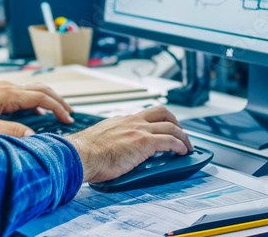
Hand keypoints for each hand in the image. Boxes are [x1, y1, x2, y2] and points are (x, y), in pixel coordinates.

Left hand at [0, 81, 73, 136]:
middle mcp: (5, 87)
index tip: (69, 119)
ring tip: (58, 111)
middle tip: (70, 114)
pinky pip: (23, 93)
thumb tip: (34, 136)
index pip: (41, 97)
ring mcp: (0, 88)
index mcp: (7, 94)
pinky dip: (36, 99)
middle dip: (58, 101)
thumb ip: (10, 133)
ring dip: (48, 99)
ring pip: (32, 89)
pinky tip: (36, 110)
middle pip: (40, 89)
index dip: (58, 108)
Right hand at [65, 106, 192, 182]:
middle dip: (174, 121)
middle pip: (161, 112)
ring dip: (182, 135)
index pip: (142, 117)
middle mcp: (130, 121)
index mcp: (119, 122)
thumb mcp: (98, 143)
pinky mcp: (144, 141)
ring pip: (170, 125)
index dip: (154, 123)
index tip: (158, 130)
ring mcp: (138, 130)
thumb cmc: (84, 153)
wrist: (81, 154)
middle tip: (179, 132)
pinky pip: (170, 140)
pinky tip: (183, 152)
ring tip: (186, 145)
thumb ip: (107, 143)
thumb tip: (108, 154)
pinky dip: (180, 145)